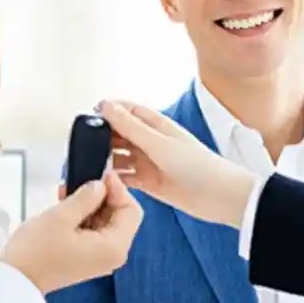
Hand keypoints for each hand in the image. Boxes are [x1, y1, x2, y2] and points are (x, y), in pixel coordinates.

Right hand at [1, 171, 142, 293]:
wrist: (16, 281)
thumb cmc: (36, 251)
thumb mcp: (61, 217)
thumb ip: (86, 197)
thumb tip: (100, 185)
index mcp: (113, 247)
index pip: (132, 210)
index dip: (118, 189)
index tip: (99, 175)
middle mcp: (112, 255)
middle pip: (121, 216)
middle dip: (103, 196)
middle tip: (82, 181)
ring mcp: (100, 258)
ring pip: (106, 222)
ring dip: (90, 204)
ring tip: (67, 193)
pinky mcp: (87, 258)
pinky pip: (94, 231)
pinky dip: (83, 216)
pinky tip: (65, 206)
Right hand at [99, 100, 256, 227]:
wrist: (219, 196)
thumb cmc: (197, 166)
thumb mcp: (159, 143)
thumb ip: (131, 127)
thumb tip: (106, 105)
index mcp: (158, 125)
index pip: (128, 111)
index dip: (110, 110)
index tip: (90, 113)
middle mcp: (152, 142)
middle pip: (121, 134)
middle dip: (104, 136)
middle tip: (84, 143)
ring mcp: (150, 163)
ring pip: (121, 156)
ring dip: (107, 159)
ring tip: (91, 163)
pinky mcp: (150, 183)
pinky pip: (126, 177)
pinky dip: (115, 177)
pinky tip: (103, 180)